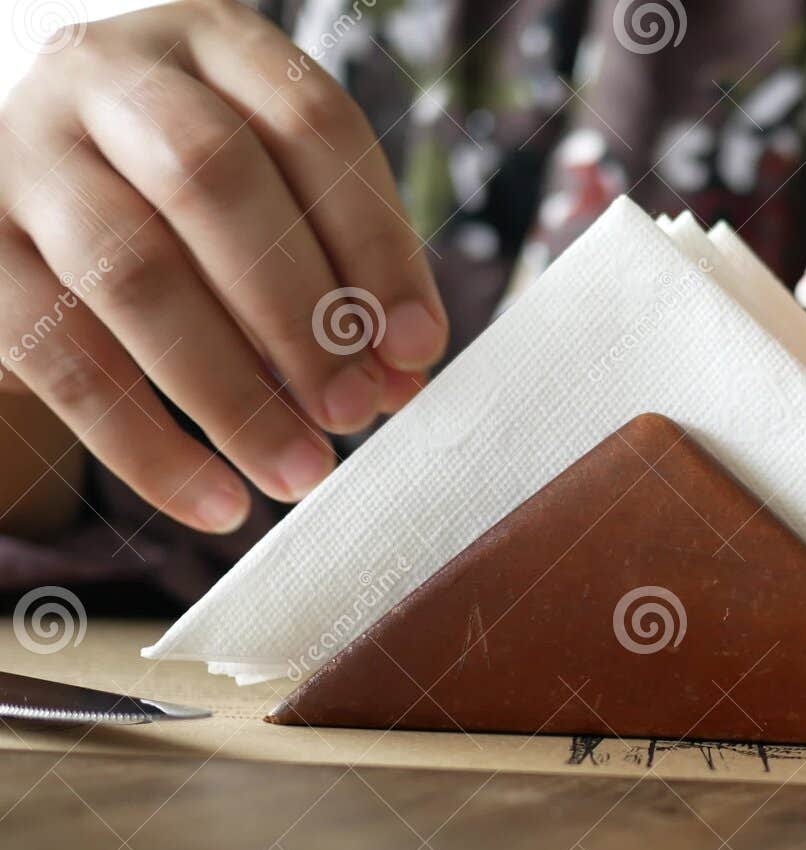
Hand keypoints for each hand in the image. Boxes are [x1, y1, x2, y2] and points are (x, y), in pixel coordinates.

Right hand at [0, 0, 445, 533]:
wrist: (38, 209)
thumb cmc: (192, 208)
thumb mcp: (276, 204)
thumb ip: (345, 272)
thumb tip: (403, 374)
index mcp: (210, 43)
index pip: (311, 124)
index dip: (376, 244)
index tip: (419, 349)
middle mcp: (106, 72)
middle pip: (213, 178)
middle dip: (301, 311)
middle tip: (357, 413)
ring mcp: (23, 152)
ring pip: (132, 268)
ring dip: (233, 391)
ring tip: (302, 473)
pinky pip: (58, 356)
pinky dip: (148, 445)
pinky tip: (218, 501)